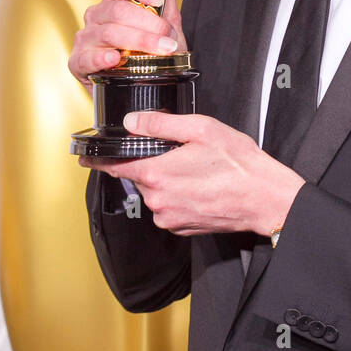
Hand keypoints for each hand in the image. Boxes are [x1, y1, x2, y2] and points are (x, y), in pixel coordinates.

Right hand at [69, 0, 186, 91]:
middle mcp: (97, 15)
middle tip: (168, 36)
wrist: (150, 86)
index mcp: (115, 0)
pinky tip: (115, 59)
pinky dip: (102, 57)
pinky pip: (87, 56)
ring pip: (108, 32)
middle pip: (117, 10)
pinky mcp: (78, 62)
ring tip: (160, 50)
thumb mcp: (167, 19)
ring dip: (138, 41)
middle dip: (147, 23)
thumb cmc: (153, 52)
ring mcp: (86, 38)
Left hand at [78, 111, 305, 237]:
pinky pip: (169, 207)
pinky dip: (179, 195)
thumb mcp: (200, 129)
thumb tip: (132, 122)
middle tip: (182, 152)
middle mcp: (158, 201)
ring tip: (199, 170)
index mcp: (157, 174)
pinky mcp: (182, 229)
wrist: (265, 199)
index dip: (100, 158)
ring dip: (168, 180)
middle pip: (141, 176)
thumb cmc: (239, 164)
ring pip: (156, 192)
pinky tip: (201, 185)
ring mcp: (169, 218)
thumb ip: (160, 124)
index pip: (115, 166)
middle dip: (154, 162)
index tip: (85, 156)